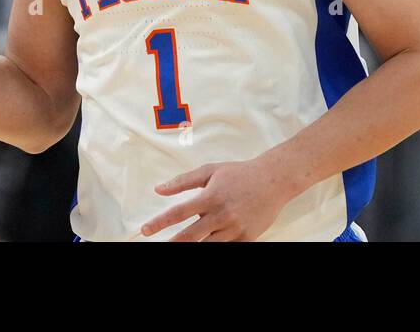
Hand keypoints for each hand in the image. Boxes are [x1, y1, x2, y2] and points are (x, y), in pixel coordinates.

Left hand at [140, 157, 297, 240]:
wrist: (274, 180)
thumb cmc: (240, 174)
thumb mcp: (210, 171)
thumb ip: (183, 181)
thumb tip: (158, 189)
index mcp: (211, 196)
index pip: (179, 212)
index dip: (159, 223)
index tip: (145, 230)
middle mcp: (222, 215)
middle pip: (190, 237)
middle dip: (172, 244)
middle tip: (159, 248)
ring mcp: (236, 229)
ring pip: (208, 247)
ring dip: (193, 249)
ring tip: (180, 248)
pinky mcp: (247, 239)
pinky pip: (226, 249)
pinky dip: (216, 247)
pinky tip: (207, 244)